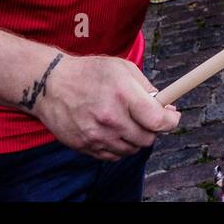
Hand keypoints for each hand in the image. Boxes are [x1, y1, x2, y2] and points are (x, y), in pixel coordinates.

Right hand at [31, 53, 178, 160]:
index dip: (170, 121)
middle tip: (146, 118)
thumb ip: (146, 88)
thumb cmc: (90, 73)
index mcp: (123, 94)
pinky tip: (112, 130)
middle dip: (152, 129)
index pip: (157, 120)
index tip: (172, 117)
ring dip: (135, 138)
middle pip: (147, 138)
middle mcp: (110, 117)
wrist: (51, 85)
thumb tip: (166, 106)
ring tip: (125, 121)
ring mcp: (97, 135)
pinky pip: (114, 156)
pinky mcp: (86, 147)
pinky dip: (118, 146)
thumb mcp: (122, 68)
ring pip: (131, 149)